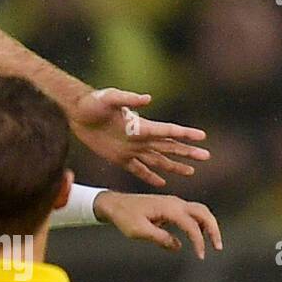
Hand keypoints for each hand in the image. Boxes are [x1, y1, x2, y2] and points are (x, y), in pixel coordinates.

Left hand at [69, 87, 209, 187]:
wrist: (75, 112)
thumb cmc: (92, 102)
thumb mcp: (109, 97)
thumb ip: (127, 98)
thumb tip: (148, 98)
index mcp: (140, 125)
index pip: (167, 131)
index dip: (185, 134)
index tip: (203, 137)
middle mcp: (139, 137)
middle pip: (168, 146)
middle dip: (187, 152)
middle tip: (206, 156)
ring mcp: (130, 148)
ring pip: (158, 159)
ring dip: (174, 166)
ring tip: (191, 171)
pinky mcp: (118, 157)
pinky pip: (138, 169)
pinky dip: (149, 176)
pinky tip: (161, 183)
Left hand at [93, 192, 222, 258]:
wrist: (113, 204)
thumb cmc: (124, 217)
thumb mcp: (138, 231)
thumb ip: (159, 238)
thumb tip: (178, 246)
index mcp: (168, 208)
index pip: (191, 225)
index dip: (199, 241)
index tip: (200, 256)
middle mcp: (174, 202)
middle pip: (203, 213)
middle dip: (213, 229)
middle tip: (218, 247)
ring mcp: (173, 202)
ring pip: (200, 211)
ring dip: (209, 225)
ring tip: (212, 243)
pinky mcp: (171, 206)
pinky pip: (192, 213)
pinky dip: (200, 223)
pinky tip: (199, 236)